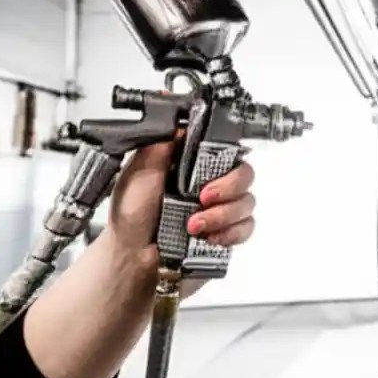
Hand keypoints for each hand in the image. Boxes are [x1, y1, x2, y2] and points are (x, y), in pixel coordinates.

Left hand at [103, 139, 256, 295]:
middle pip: (244, 173)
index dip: (224, 156)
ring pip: (247, 202)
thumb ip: (160, 144)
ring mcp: (220, 209)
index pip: (224, 149)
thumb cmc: (130, 218)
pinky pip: (247, 227)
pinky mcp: (227, 233)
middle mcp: (209, 184)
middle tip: (203, 198)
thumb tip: (178, 118)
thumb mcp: (137, 171)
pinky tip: (210, 238)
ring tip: (194, 226)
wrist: (131, 258)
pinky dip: (231, 233)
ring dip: (223, 215)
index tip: (206, 172)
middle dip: (228, 187)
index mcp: (191, 164)